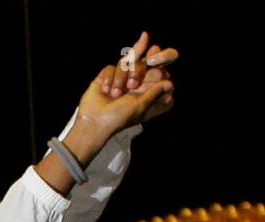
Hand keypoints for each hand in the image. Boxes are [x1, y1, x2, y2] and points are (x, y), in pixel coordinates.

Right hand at [73, 32, 177, 146]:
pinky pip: (112, 67)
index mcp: (149, 91)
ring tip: (115, 95)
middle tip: (132, 85)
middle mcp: (139, 83)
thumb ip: (155, 91)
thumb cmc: (119, 118)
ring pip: (128, 62)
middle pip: (146, 60)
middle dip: (138, 70)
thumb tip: (169, 83)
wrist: (94, 121)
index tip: (154, 59)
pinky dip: (109, 79)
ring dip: (120, 79)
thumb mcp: (141, 106)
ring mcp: (123, 78)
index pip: (162, 69)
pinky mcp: (109, 76)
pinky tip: (106, 91)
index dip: (164, 57)